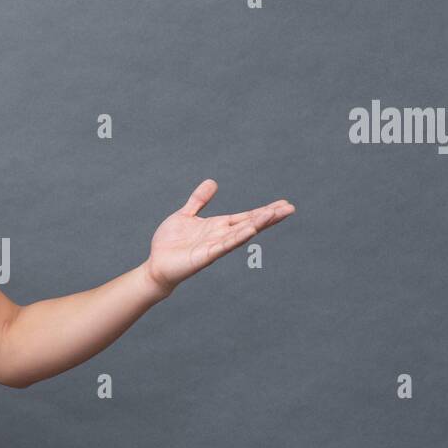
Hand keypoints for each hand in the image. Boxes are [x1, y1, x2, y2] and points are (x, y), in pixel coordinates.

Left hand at [142, 180, 293, 295]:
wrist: (157, 265)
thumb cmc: (170, 243)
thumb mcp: (185, 215)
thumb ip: (199, 200)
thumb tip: (212, 182)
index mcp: (218, 226)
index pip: (246, 216)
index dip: (264, 210)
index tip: (284, 203)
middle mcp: (221, 236)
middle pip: (250, 223)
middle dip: (269, 216)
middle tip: (290, 208)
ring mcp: (215, 246)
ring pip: (241, 233)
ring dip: (258, 224)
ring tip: (275, 214)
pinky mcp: (206, 256)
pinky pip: (224, 245)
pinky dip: (238, 238)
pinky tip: (250, 230)